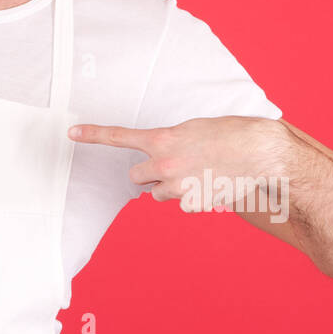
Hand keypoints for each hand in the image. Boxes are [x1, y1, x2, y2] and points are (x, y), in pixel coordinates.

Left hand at [69, 116, 282, 206]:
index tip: (71, 132)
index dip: (93, 134)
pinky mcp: (192, 203)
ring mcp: (177, 187)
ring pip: (158, 194)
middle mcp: (165, 164)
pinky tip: (210, 185)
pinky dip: (192, 199)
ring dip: (170, 188)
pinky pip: (182, 205)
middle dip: (148, 175)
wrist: (260, 153)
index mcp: (162, 140)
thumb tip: (160, 153)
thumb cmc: (231, 134)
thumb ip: (171, 141)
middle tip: (169, 167)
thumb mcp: (194, 128)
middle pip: (136, 178)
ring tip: (197, 174)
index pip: (119, 136)